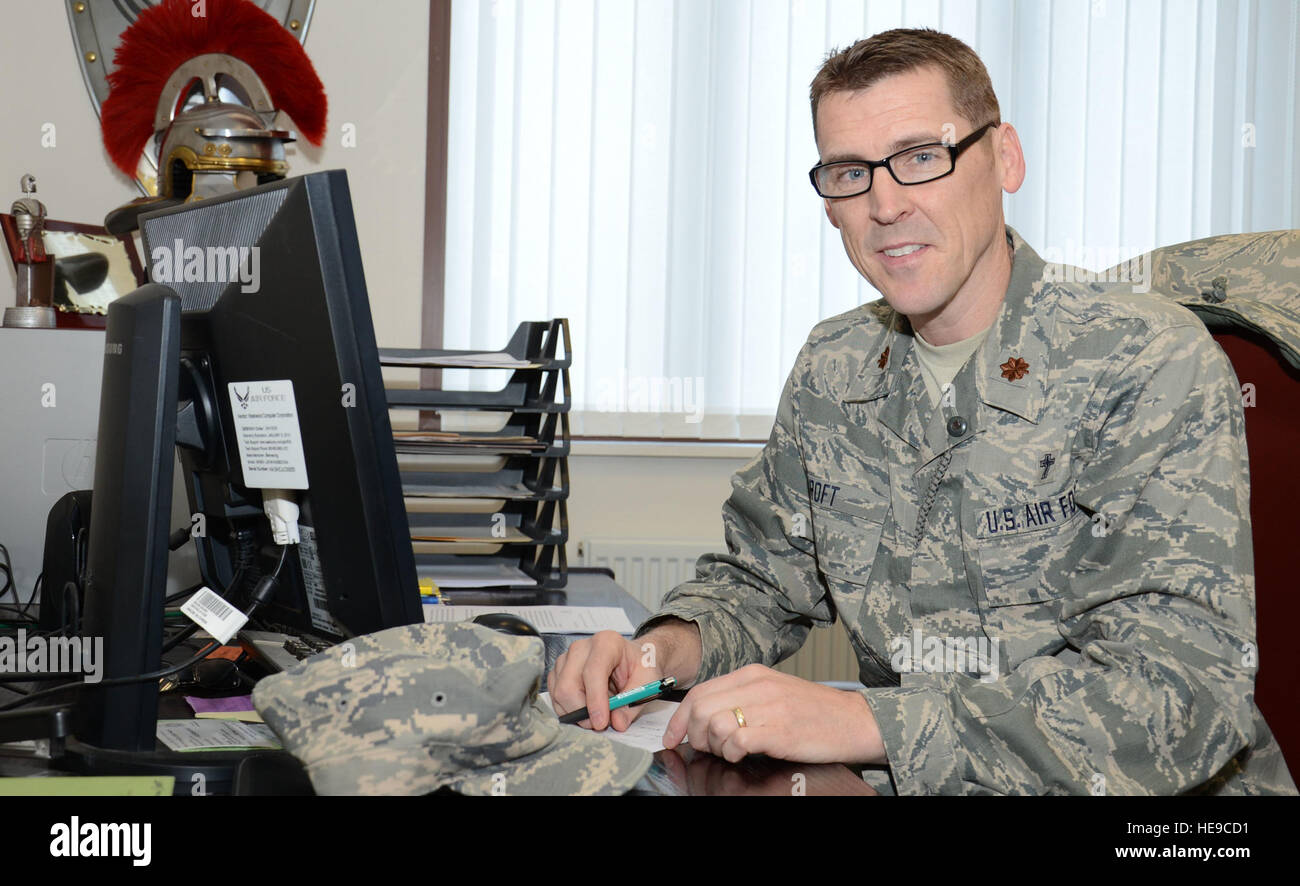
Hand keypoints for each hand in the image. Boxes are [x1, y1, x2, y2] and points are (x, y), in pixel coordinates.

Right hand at [547, 630, 661, 731]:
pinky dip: (568, 709)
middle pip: (568, 685)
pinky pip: (555, 696)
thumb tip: (617, 723)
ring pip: (559, 693)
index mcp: (606, 643)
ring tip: (597, 713)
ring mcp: (566, 658)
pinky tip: (586, 708)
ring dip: (576, 712)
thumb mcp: (647, 682)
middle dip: (582, 711)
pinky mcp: (558, 671)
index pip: (593, 672)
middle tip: (599, 724)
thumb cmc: (639, 666)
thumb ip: (632, 703)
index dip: (595, 701)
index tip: (601, 723)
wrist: (632, 658)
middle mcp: (581, 648)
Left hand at [662, 663, 885, 764]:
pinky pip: (737, 740)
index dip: (679, 719)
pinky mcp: (780, 730)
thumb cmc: (814, 711)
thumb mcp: (773, 692)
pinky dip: (733, 752)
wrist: (854, 720)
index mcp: (753, 674)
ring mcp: (769, 707)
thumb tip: (705, 717)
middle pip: (701, 708)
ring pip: (715, 724)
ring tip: (731, 751)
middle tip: (709, 748)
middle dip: (696, 735)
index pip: (700, 692)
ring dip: (715, 745)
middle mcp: (757, 686)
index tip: (673, 737)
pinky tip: (745, 754)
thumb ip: (741, 698)